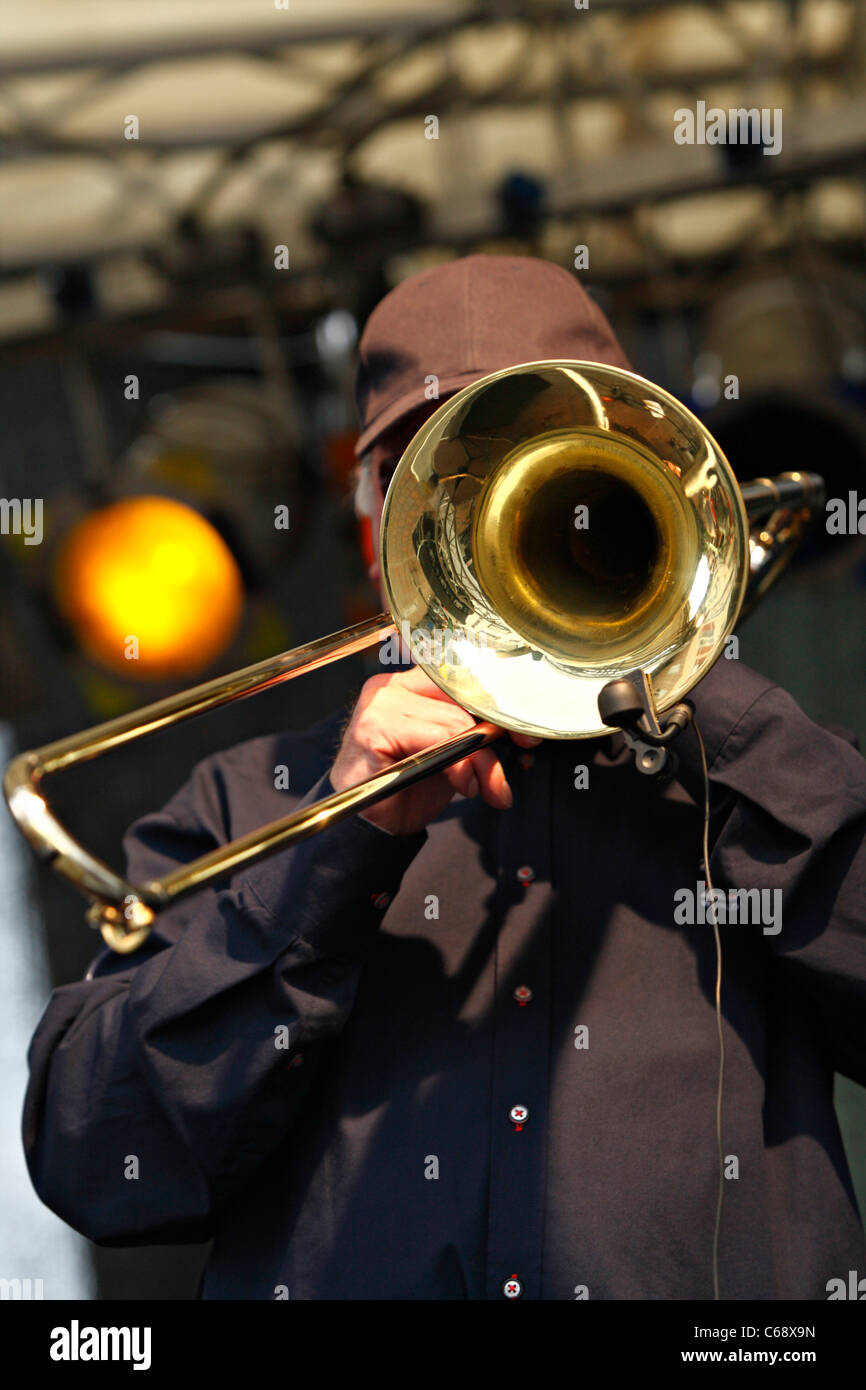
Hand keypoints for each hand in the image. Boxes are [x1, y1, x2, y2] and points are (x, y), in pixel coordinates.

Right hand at [330, 666, 540, 835]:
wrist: (374, 824)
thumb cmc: (409, 785)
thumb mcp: (452, 755)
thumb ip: (477, 734)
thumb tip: (520, 733)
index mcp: (410, 683)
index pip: (464, 678)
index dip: (497, 705)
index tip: (524, 735)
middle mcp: (392, 685)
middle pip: (463, 699)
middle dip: (491, 741)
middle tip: (499, 777)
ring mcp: (380, 703)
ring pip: (455, 721)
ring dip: (477, 761)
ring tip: (476, 787)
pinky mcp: (375, 727)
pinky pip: (438, 739)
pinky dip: (460, 766)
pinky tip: (462, 786)